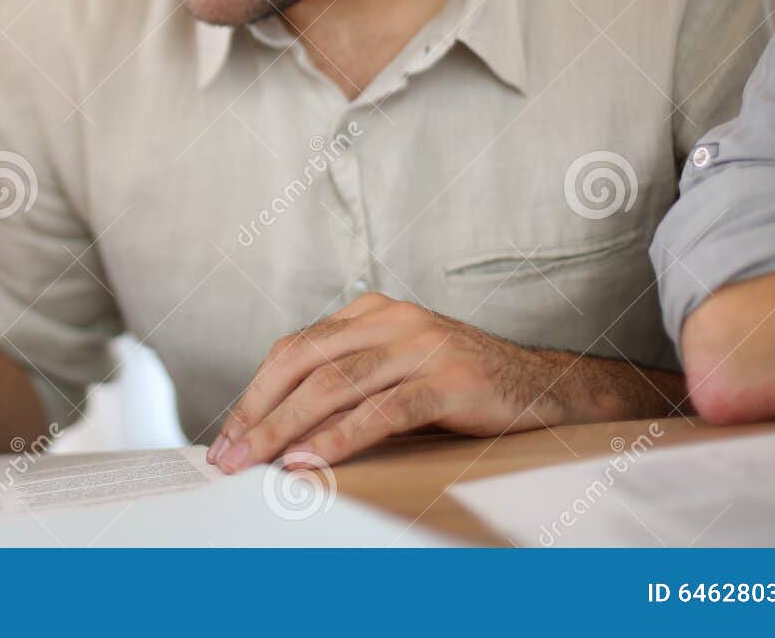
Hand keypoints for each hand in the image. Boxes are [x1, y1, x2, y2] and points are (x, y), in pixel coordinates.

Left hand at [210, 293, 574, 472]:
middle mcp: (391, 319)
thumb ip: (348, 386)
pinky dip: (339, 437)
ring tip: (256, 463)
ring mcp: (421, 346)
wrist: (546, 388)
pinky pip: (381, 410)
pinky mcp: (448, 380)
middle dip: (259, 413)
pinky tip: (311, 461)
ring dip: (286, 428)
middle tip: (228, 456)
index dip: (255, 392)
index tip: (229, 435)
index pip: (295, 348)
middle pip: (304, 363)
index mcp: (370, 311)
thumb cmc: (461, 388)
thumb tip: (280, 434)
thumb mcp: (398, 372)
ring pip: (334, 385)